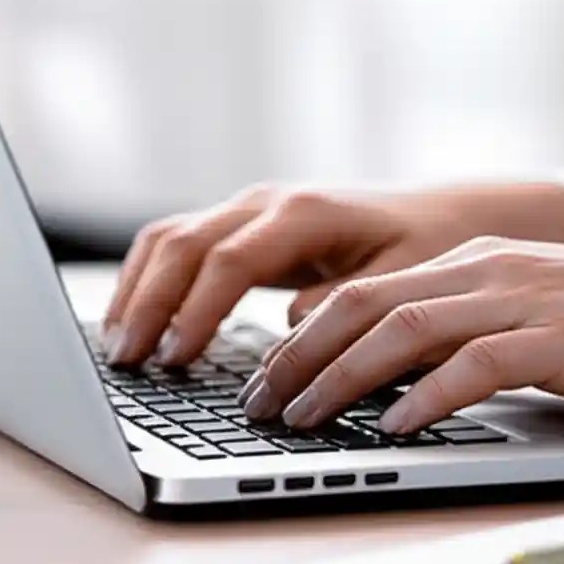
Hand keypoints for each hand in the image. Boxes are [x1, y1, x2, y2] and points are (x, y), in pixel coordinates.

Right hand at [102, 182, 563, 365]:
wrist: (445, 216)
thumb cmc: (428, 251)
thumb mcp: (404, 281)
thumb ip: (344, 306)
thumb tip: (287, 329)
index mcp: (305, 213)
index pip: (229, 261)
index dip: (195, 311)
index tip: (175, 357)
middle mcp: (266, 203)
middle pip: (182, 244)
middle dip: (146, 303)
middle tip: (125, 360)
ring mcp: (248, 209)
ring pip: (168, 238)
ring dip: (136, 291)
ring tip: (118, 347)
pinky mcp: (240, 226)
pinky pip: (176, 245)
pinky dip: (148, 281)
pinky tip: (136, 321)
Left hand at [246, 237, 563, 432]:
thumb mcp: (517, 310)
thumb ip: (453, 329)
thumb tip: (382, 373)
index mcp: (466, 264)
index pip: (357, 292)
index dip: (299, 337)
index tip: (264, 377)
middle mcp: (482, 273)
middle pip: (361, 306)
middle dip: (298, 358)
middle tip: (260, 404)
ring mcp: (521, 301)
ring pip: (403, 331)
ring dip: (342, 378)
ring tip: (304, 417)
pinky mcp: (560, 339)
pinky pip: (476, 365)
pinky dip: (427, 395)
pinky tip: (394, 425)